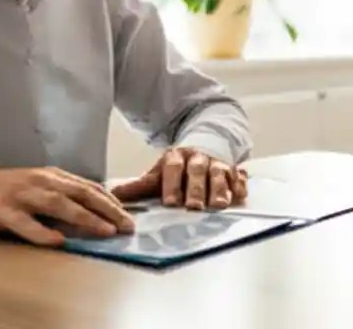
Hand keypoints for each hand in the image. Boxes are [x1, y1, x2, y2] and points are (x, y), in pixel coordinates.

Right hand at [0, 166, 135, 246]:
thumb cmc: (3, 191)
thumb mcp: (37, 188)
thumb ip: (62, 197)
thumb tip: (93, 213)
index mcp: (52, 176)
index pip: (89, 187)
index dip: (111, 201)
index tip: (128, 216)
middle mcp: (41, 181)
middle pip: (81, 194)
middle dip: (108, 209)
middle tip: (127, 225)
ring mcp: (22, 195)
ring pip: (59, 205)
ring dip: (85, 218)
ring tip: (105, 231)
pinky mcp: (3, 211)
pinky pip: (26, 224)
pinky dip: (43, 233)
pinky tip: (59, 242)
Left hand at [111, 147, 247, 210]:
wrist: (206, 146)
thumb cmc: (178, 168)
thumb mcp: (159, 174)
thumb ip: (139, 186)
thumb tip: (113, 194)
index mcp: (176, 158)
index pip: (172, 169)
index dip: (172, 184)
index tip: (170, 202)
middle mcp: (198, 158)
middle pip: (197, 172)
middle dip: (196, 189)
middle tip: (194, 207)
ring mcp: (218, 163)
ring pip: (219, 174)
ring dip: (219, 189)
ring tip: (218, 204)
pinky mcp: (234, 170)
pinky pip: (239, 176)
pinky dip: (240, 185)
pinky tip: (240, 195)